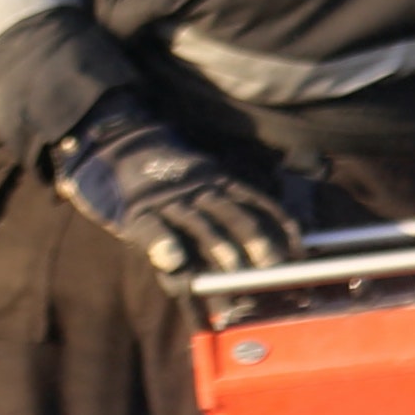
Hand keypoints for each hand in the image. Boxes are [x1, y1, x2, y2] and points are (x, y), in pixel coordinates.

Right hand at [52, 96, 297, 278]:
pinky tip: (173, 261)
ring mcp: (169, 202)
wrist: (115, 142)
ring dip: (220, 248)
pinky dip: (164, 244)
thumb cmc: (163, 176)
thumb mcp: (201, 181)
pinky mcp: (137, 213)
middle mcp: (200, 191)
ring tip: (234, 271)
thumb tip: (269, 244)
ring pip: (200, 224)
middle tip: (273, 268)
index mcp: (220, 183)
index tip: (299, 254)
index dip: (281, 230)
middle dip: (257, 242)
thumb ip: (228, 205)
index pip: (259, 206)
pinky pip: (154, 229)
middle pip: (235, 216)